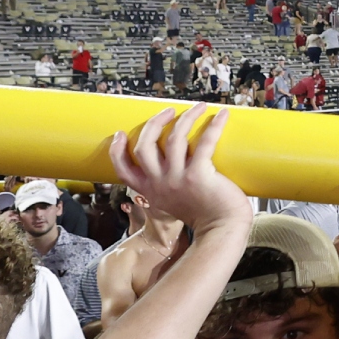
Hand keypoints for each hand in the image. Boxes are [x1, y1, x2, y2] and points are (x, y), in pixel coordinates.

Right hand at [109, 104, 248, 235]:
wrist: (222, 231)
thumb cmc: (203, 215)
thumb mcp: (171, 203)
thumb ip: (164, 187)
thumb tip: (167, 164)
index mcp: (151, 191)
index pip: (123, 170)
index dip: (117, 150)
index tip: (120, 134)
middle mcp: (160, 184)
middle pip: (144, 146)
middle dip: (154, 123)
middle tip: (168, 112)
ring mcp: (178, 179)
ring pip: (174, 138)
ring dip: (186, 117)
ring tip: (198, 107)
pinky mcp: (200, 175)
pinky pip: (204, 143)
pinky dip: (214, 126)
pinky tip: (222, 115)